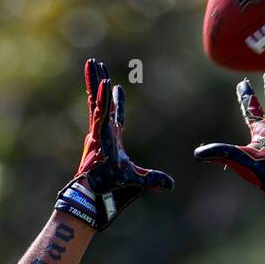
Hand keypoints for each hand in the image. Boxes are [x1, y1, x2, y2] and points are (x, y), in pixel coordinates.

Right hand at [55, 58, 173, 230]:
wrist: (96, 202)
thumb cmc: (112, 194)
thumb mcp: (139, 182)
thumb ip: (154, 180)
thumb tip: (171, 184)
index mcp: (112, 141)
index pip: (115, 116)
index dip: (115, 101)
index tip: (116, 85)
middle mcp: (102, 134)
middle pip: (101, 101)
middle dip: (99, 81)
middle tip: (96, 64)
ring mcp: (97, 134)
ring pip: (96, 100)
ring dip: (96, 80)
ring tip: (93, 61)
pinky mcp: (95, 137)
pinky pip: (100, 112)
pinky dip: (102, 96)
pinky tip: (104, 80)